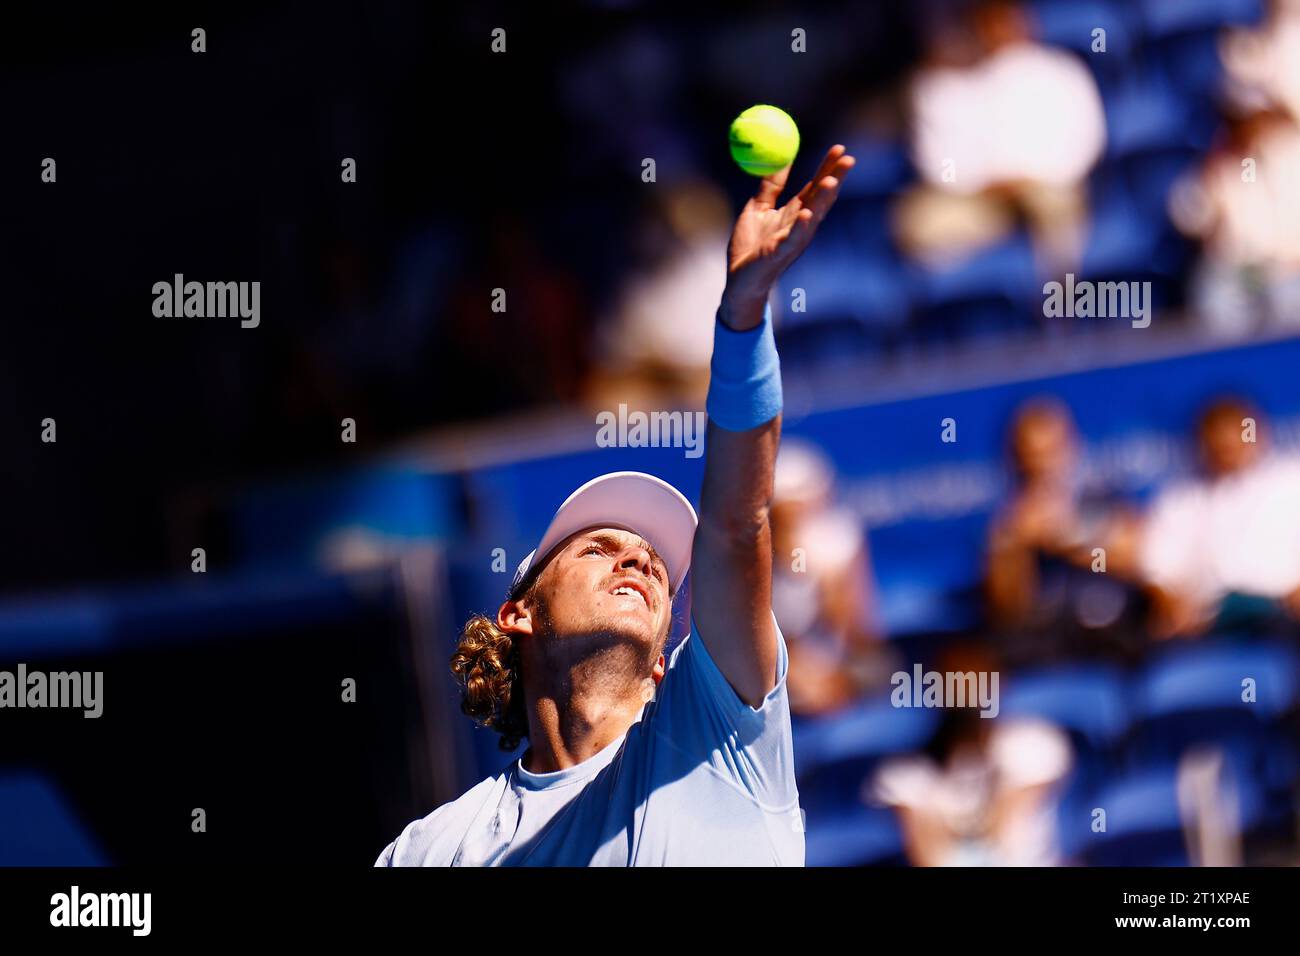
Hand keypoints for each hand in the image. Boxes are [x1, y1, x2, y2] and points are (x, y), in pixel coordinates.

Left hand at [720, 144, 855, 329]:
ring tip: (832, 182)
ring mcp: (793, 240)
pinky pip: (792, 239)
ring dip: (823, 200)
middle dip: (836, 178)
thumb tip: (779, 158)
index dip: (828, 167)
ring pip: (813, 217)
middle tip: (848, 158)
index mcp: (795, 213)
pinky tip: (805, 215)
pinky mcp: (779, 254)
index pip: (817, 186)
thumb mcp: (757, 208)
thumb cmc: (749, 247)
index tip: (840, 147)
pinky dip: (799, 227)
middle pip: (822, 198)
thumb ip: (769, 186)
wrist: (739, 280)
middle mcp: (800, 226)